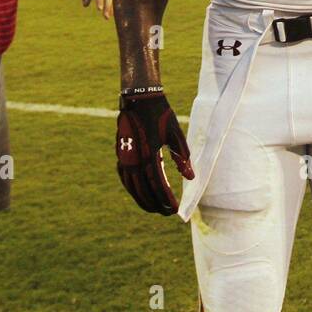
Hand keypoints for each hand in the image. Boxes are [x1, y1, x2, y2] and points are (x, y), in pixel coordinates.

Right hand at [116, 92, 193, 214]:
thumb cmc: (160, 114)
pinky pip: (125, 177)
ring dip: (142, 199)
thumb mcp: (175, 134)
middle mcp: (134, 159)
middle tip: (166, 212)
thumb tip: (191, 178)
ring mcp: (125, 157)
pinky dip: (132, 188)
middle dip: (155, 204)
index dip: (166, 199)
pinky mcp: (120, 154)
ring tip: (154, 208)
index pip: (158, 184)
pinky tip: (139, 193)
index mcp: (149, 153)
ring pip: (132, 186)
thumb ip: (182, 157)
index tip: (175, 209)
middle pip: (143, 190)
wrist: (138, 98)